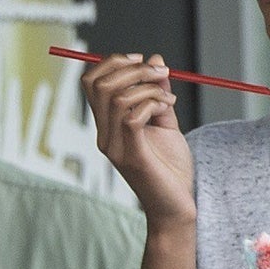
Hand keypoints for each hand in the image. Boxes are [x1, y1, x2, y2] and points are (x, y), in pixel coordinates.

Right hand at [80, 53, 195, 225]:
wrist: (177, 208)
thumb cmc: (171, 170)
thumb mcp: (166, 123)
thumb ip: (158, 93)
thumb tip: (155, 59)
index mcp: (107, 125)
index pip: (92, 82)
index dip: (113, 62)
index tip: (142, 60)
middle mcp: (104, 135)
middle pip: (100, 85)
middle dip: (133, 69)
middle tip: (161, 72)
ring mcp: (115, 146)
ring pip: (118, 98)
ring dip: (149, 88)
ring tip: (169, 98)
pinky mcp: (131, 156)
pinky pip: (132, 117)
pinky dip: (152, 103)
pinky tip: (166, 109)